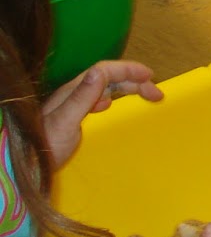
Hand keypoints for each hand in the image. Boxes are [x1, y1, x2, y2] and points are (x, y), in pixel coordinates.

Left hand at [41, 60, 162, 167]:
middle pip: (108, 78)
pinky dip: (115, 98)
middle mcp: (74, 95)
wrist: (27, 166)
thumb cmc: (44, 146)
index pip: (105, 70)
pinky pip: (99, 100)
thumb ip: (81, 97)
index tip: (150, 77)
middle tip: (156, 93)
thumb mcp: (64, 121)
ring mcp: (73, 106)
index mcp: (73, 91)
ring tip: (144, 96)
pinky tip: (113, 105)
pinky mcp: (74, 118)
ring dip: (127, 88)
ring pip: (105, 88)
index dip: (128, 70)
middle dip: (134, 80)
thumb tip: (100, 71)